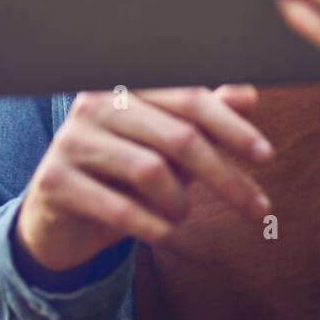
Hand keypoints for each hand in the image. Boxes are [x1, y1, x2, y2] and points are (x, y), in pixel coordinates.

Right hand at [13, 83, 274, 280]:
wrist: (59, 220)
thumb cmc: (122, 175)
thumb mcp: (167, 147)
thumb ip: (203, 119)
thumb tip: (247, 93)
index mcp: (127, 85)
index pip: (190, 99)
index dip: (231, 127)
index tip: (265, 156)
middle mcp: (95, 103)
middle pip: (178, 136)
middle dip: (224, 176)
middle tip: (256, 208)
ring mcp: (71, 139)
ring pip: (150, 170)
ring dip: (179, 203)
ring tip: (182, 214)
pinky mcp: (54, 181)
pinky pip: (119, 208)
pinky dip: (153, 227)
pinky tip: (166, 234)